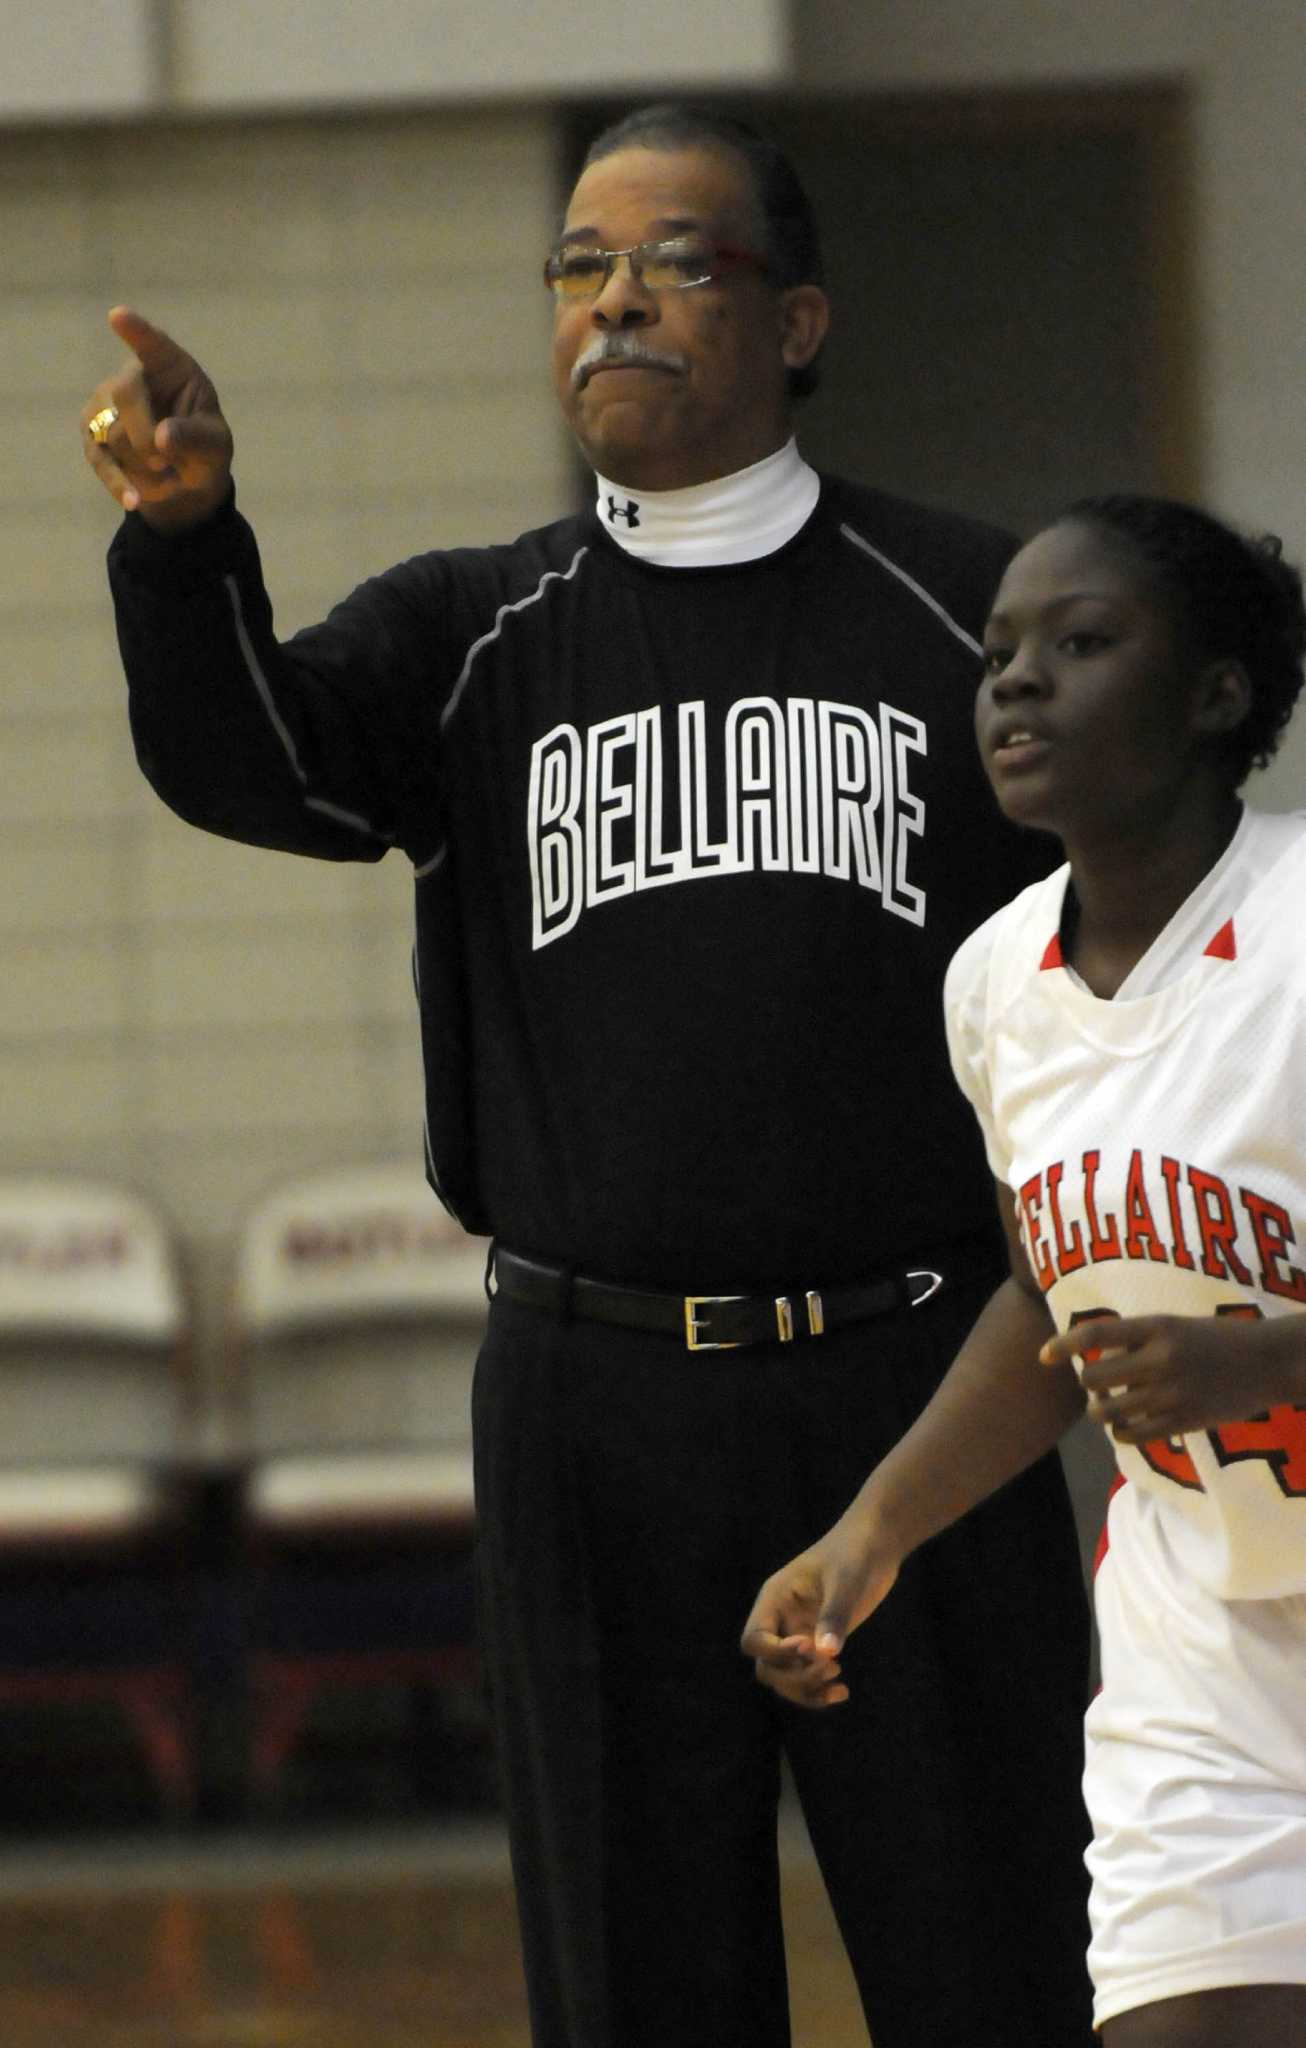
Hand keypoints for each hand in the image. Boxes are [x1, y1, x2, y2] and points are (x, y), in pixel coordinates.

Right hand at [81, 306, 232, 532]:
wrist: (184, 482)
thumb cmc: (204, 449)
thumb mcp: (214, 446)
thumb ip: (195, 438)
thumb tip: (161, 438)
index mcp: (169, 367)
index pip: (152, 344)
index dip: (136, 330)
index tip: (118, 316)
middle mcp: (132, 378)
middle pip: (123, 395)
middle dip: (147, 436)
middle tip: (169, 461)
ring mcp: (105, 406)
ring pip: (112, 433)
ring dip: (145, 464)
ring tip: (166, 471)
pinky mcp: (92, 438)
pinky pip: (101, 461)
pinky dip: (121, 484)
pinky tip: (134, 499)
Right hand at [739, 1514, 899, 1709]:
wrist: (874, 1545)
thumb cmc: (855, 1552)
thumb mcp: (845, 1580)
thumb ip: (835, 1614)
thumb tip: (826, 1652)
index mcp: (775, 1598)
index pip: (755, 1640)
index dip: (777, 1653)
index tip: (810, 1647)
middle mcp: (780, 1619)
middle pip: (767, 1667)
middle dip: (795, 1676)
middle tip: (832, 1665)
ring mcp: (797, 1633)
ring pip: (784, 1678)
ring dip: (806, 1689)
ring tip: (838, 1682)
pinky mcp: (817, 1643)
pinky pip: (806, 1677)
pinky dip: (818, 1691)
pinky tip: (842, 1692)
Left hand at [1041, 1312, 1302, 1445]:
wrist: (1267, 1362)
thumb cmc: (1218, 1338)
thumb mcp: (1176, 1324)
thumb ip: (1138, 1338)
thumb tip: (1097, 1355)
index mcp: (1158, 1327)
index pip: (1097, 1334)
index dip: (1064, 1345)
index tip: (1044, 1356)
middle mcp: (1160, 1359)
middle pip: (1094, 1379)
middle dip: (1089, 1383)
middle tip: (1099, 1384)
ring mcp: (1171, 1394)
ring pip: (1108, 1412)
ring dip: (1100, 1411)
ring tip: (1109, 1406)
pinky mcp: (1183, 1422)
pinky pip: (1133, 1435)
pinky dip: (1121, 1432)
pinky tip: (1127, 1425)